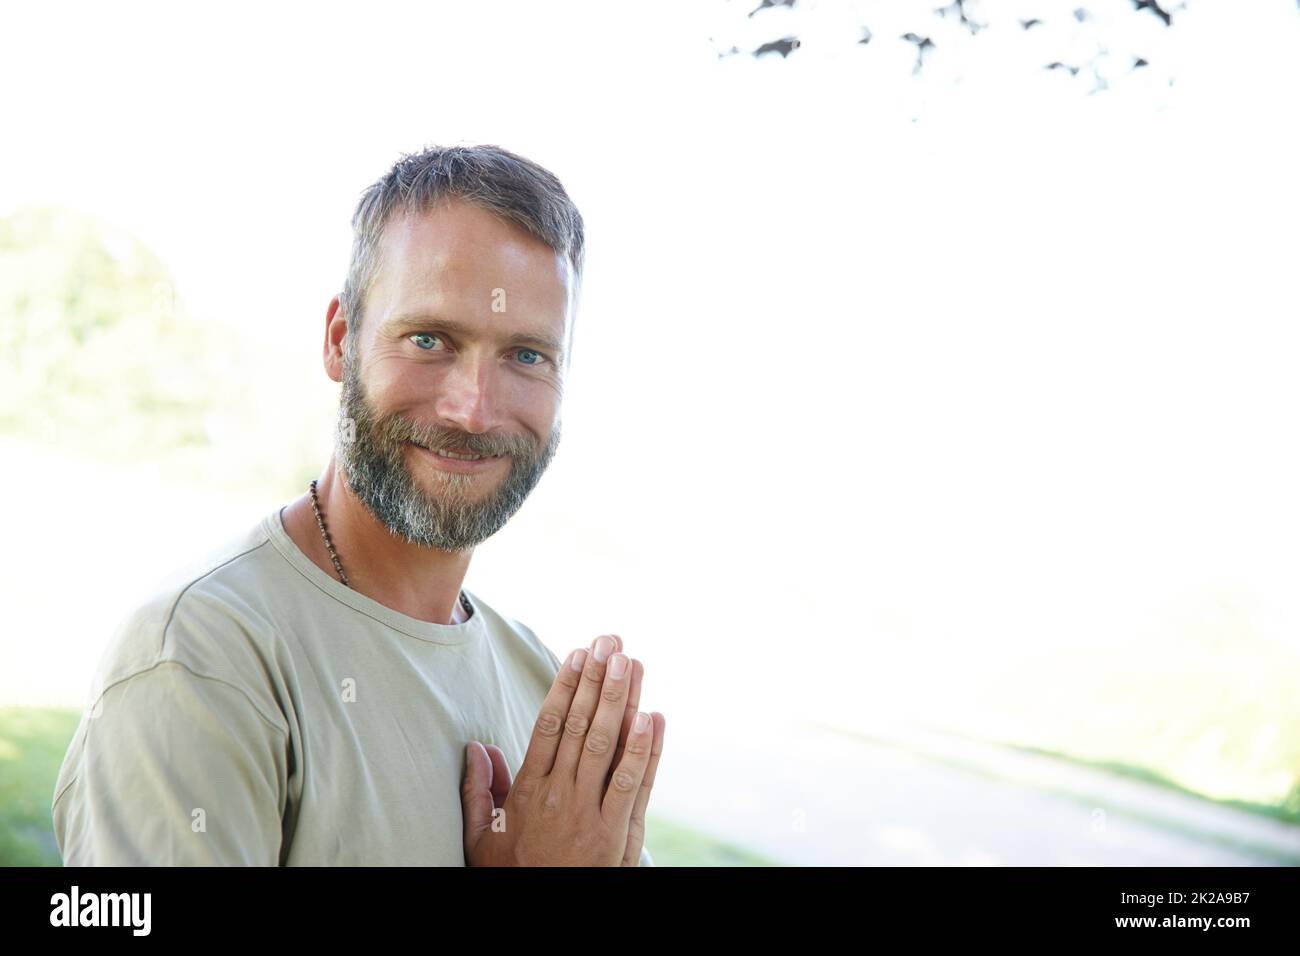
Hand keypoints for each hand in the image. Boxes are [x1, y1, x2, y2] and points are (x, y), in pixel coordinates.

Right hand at [461, 635, 664, 865]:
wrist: (540, 920)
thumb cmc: (510, 877)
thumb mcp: (480, 838)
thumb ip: (479, 791)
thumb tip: (476, 747)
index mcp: (528, 791)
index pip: (550, 726)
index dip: (566, 686)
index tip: (578, 653)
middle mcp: (560, 796)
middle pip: (582, 727)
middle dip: (598, 680)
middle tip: (611, 641)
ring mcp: (590, 815)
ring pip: (609, 748)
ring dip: (623, 702)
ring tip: (634, 663)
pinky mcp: (617, 837)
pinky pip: (634, 787)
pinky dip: (646, 752)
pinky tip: (655, 719)